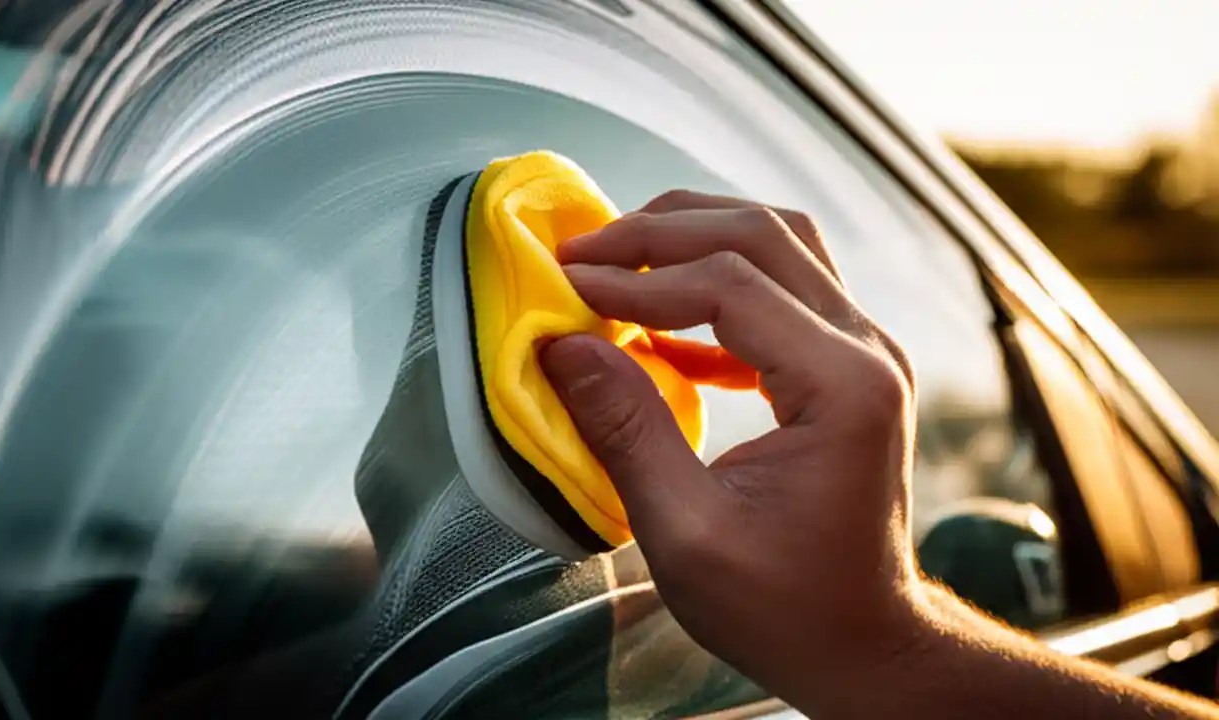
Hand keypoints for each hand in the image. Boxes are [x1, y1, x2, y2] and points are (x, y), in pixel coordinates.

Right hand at [538, 190, 922, 708]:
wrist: (862, 642)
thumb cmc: (783, 607)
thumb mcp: (686, 533)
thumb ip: (626, 430)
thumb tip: (563, 344)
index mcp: (844, 387)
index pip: (732, 285)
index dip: (640, 276)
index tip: (568, 284)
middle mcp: (868, 351)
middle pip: (763, 236)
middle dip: (662, 231)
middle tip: (582, 248)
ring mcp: (866, 352)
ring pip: (780, 244)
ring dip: (695, 237)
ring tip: (618, 257)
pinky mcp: (849, 366)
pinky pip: (783, 288)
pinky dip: (716, 286)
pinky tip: (659, 323)